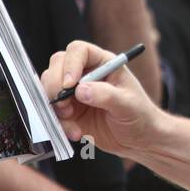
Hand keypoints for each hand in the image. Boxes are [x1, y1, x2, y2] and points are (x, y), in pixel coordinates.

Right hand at [41, 39, 162, 158]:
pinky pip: (53, 112)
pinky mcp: (69, 110)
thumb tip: (80, 90)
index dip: (70, 64)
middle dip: (55, 85)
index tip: (70, 84)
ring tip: (71, 120)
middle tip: (64, 104)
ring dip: (55, 105)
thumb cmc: (140, 116)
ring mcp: (75, 92)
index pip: (79, 51)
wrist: (138, 139)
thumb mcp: (128, 104)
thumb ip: (106, 95)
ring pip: (49, 88)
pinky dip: (59, 123)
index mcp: (104, 64)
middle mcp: (86, 74)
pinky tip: (76, 133)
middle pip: (57, 65)